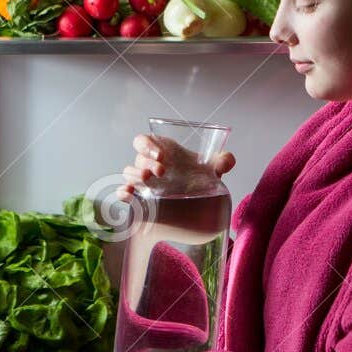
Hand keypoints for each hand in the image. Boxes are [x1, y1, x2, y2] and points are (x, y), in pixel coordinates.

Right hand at [115, 133, 234, 201]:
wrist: (188, 209)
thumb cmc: (193, 181)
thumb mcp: (209, 171)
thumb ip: (221, 162)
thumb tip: (228, 159)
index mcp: (160, 152)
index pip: (143, 141)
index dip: (147, 145)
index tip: (161, 155)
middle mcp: (147, 165)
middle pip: (137, 158)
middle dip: (146, 163)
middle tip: (162, 171)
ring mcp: (141, 182)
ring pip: (128, 173)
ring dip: (134, 175)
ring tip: (147, 181)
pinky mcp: (138, 199)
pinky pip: (123, 193)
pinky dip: (123, 192)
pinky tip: (129, 194)